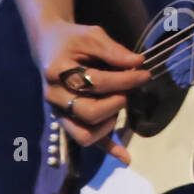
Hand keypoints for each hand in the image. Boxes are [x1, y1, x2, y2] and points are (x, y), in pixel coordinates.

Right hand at [34, 20, 150, 165]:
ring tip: (117, 105)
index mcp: (58, 72)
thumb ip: (113, 50)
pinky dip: (107, 150)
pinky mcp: (67, 121)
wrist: (49, 46)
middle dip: (117, 102)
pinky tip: (126, 158)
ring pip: (84, 134)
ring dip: (109, 123)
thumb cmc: (72, 40)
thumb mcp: (91, 36)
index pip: (97, 82)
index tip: (144, 73)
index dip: (125, 79)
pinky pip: (87, 140)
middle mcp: (55, 97)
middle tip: (126, 91)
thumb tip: (138, 63)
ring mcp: (59, 112)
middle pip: (90, 113)